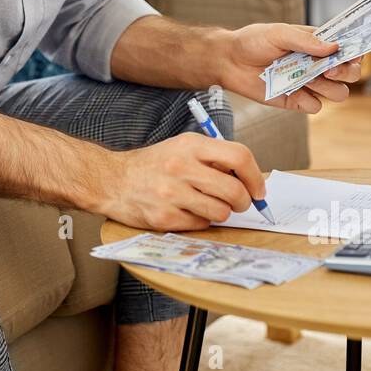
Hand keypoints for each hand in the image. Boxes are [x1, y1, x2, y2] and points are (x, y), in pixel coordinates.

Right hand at [102, 132, 265, 231]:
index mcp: (190, 145)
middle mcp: (181, 167)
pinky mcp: (164, 217)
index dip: (255, 177)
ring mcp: (171, 193)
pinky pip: (201, 225)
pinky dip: (200, 221)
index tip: (259, 190)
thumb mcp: (182, 148)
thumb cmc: (153, 165)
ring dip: (221, 213)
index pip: (239, 156)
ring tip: (207, 205)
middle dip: (244, 202)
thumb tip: (250, 179)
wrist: (112, 180)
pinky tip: (187, 212)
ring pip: (221, 212)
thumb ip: (213, 158)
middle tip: (239, 203)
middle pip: (234, 190)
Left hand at [219, 22, 361, 112]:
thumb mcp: (279, 33)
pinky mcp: (296, 100)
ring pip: (338, 93)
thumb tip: (333, 46)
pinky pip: (315, 106)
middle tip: (329, 70)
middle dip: (346, 72)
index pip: (348, 48)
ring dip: (329, 87)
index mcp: (318, 44)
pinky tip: (293, 91)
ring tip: (310, 78)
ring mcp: (308, 83)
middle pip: (350, 74)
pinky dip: (309, 100)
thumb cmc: (253, 41)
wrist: (229, 61)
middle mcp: (318, 64)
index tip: (355, 52)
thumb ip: (305, 41)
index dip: (357, 51)